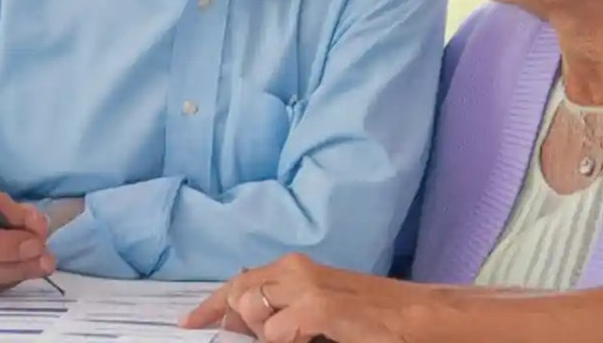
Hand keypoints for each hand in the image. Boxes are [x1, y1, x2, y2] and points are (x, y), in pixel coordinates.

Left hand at [181, 253, 436, 342]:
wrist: (414, 317)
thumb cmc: (368, 319)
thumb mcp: (315, 310)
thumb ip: (279, 310)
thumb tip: (237, 321)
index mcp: (292, 267)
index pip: (238, 281)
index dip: (210, 304)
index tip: (188, 323)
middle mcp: (294, 268)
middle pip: (237, 294)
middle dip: (240, 322)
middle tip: (268, 336)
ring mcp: (305, 285)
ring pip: (252, 312)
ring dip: (267, 333)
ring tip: (302, 335)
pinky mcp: (317, 306)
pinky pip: (274, 333)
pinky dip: (284, 341)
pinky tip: (313, 338)